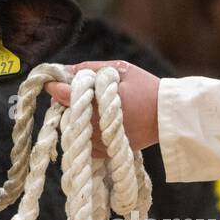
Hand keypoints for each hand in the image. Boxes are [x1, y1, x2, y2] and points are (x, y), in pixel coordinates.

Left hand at [46, 60, 160, 156]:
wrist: (169, 117)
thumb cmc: (146, 88)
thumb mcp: (119, 69)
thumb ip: (89, 68)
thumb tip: (63, 70)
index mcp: (96, 102)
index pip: (63, 95)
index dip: (54, 86)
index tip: (50, 81)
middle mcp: (94, 125)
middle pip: (65, 112)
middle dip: (66, 101)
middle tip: (74, 91)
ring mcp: (99, 141)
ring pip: (73, 129)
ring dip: (75, 117)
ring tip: (90, 106)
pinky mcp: (106, 151)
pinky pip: (86, 142)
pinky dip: (86, 132)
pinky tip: (98, 121)